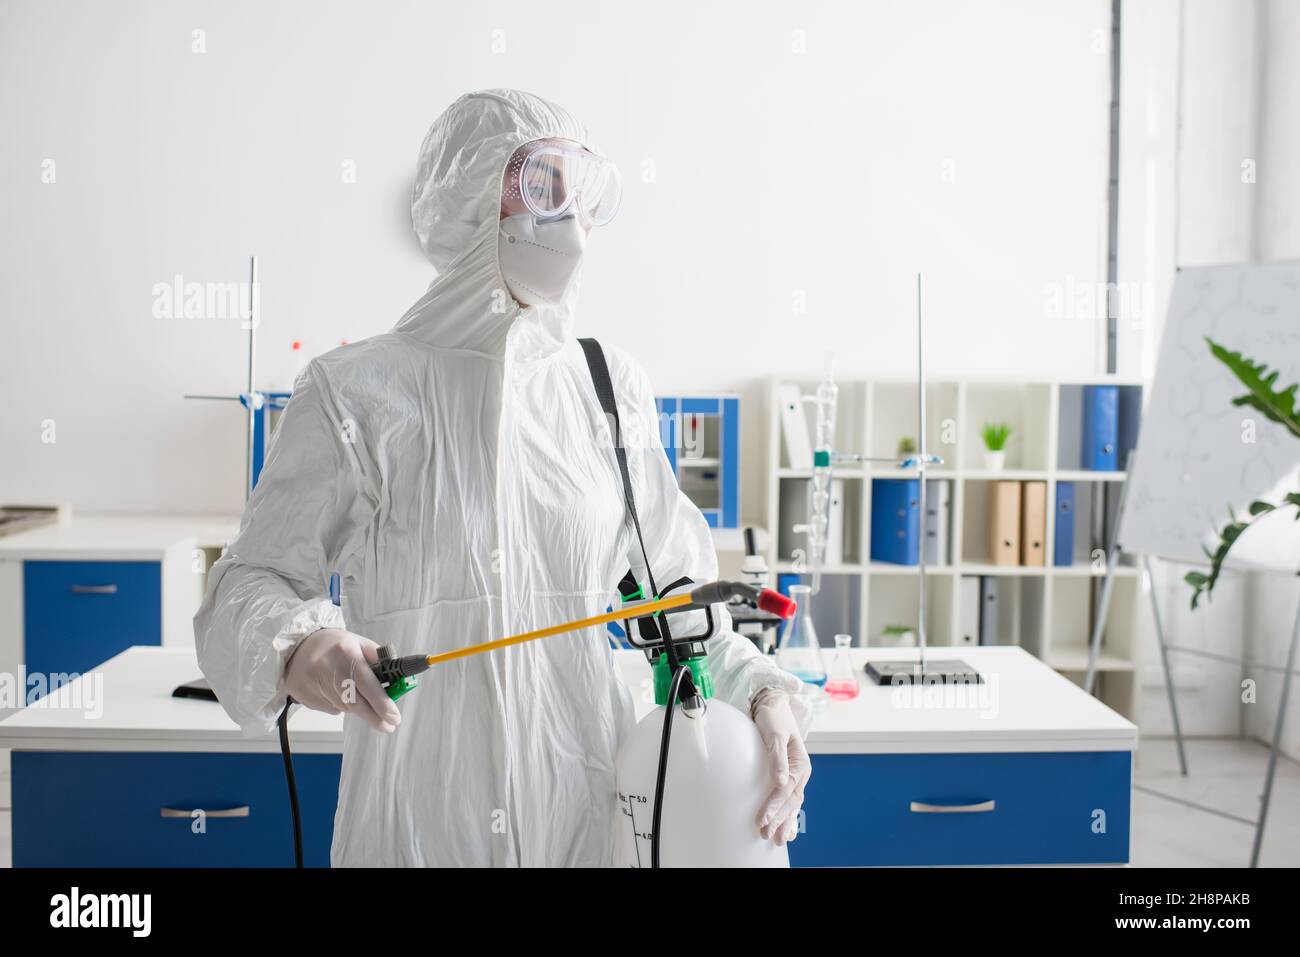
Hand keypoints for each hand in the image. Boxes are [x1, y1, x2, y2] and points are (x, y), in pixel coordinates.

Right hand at [284, 628, 400, 732]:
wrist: (298, 645)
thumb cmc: (334, 645)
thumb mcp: (359, 643)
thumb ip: (379, 659)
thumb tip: (397, 678)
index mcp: (346, 653)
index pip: (367, 684)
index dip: (382, 704)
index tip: (394, 717)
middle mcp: (328, 670)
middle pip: (355, 703)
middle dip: (375, 717)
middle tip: (388, 725)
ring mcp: (314, 685)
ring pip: (344, 708)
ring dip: (356, 706)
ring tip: (352, 690)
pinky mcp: (304, 697)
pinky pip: (331, 708)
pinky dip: (339, 704)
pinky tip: (334, 689)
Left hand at [751, 688, 810, 844]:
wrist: (774, 704)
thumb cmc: (774, 717)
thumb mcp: (775, 733)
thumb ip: (777, 757)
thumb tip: (779, 780)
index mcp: (801, 763)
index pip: (785, 790)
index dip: (774, 806)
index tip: (762, 820)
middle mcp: (801, 771)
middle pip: (790, 801)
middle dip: (779, 820)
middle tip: (767, 836)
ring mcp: (796, 774)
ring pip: (792, 803)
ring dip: (784, 821)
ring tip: (777, 839)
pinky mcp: (788, 774)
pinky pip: (790, 798)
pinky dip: (788, 814)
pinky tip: (786, 827)